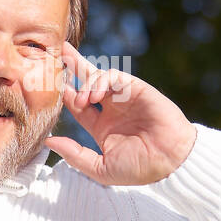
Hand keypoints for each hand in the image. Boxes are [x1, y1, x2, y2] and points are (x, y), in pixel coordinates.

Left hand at [44, 42, 197, 185]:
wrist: (171, 160)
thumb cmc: (139, 168)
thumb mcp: (101, 169)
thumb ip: (75, 156)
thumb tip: (49, 141)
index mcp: (102, 128)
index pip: (79, 107)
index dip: (65, 96)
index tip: (52, 89)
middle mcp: (112, 109)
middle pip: (87, 82)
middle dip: (73, 66)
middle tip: (59, 51)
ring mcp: (124, 98)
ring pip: (98, 76)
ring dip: (86, 83)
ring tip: (83, 98)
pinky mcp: (136, 89)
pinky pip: (113, 76)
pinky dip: (100, 81)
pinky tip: (94, 95)